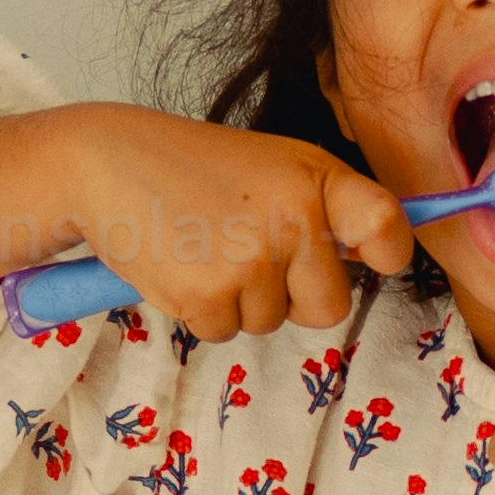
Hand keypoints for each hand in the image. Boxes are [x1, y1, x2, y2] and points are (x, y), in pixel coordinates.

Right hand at [0, 103, 415, 338]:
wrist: (106, 162)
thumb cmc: (193, 167)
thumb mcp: (271, 166)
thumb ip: (323, 206)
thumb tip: (373, 257)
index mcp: (315, 177)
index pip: (385, 226)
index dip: (388, 252)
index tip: (379, 259)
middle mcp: (293, 218)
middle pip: (329, 306)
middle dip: (293, 296)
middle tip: (246, 251)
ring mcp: (252, 261)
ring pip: (270, 323)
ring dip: (239, 300)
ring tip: (203, 247)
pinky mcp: (209, 296)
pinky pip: (225, 332)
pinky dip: (203, 311)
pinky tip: (181, 264)